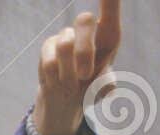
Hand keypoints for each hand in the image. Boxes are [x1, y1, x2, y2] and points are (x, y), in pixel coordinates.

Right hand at [34, 0, 120, 134]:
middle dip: (83, 50)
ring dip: (68, 73)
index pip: (110, 5)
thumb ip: (105, 84)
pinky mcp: (49, 46)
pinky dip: (55, 79)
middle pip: (84, 19)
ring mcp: (67, 35)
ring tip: (71, 88)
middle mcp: (87, 29)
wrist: (66, 100)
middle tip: (85, 76)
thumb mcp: (101, 89)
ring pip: (64, 46)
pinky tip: (57, 84)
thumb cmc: (89, 89)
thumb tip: (108, 87)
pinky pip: (49, 62)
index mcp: (108, 34)